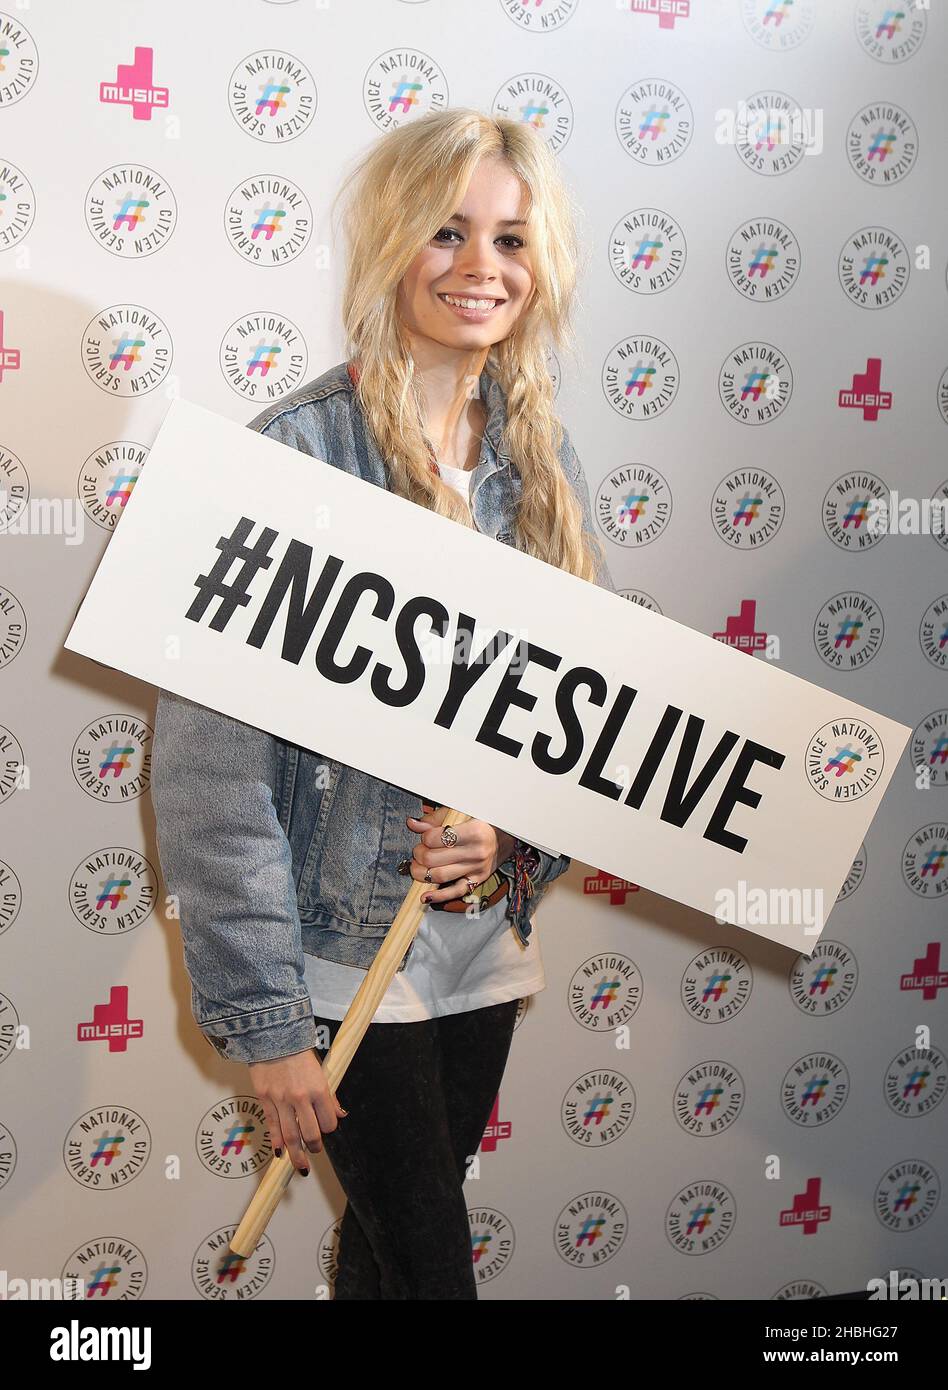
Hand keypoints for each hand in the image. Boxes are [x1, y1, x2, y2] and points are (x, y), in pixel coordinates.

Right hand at [248, 1048, 346, 1175]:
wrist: (273, 1036)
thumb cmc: (299, 1052)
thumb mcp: (320, 1070)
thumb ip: (330, 1095)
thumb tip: (341, 1114)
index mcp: (318, 1088)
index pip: (329, 1122)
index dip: (329, 1128)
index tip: (326, 1128)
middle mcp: (300, 1097)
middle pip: (310, 1134)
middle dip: (314, 1147)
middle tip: (314, 1151)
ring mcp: (281, 1100)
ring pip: (290, 1136)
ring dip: (296, 1154)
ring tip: (300, 1165)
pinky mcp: (264, 1099)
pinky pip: (272, 1126)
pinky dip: (276, 1142)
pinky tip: (279, 1152)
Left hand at [406, 813, 516, 905]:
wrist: (507, 835)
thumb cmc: (481, 821)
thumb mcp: (461, 813)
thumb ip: (436, 819)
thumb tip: (412, 824)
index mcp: (473, 831)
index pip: (434, 838)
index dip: (424, 837)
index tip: (426, 835)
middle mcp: (476, 852)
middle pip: (433, 859)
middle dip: (419, 855)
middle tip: (419, 850)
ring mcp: (477, 868)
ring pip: (440, 876)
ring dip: (421, 873)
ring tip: (417, 867)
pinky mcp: (478, 880)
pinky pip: (456, 892)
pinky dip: (439, 896)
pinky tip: (425, 897)